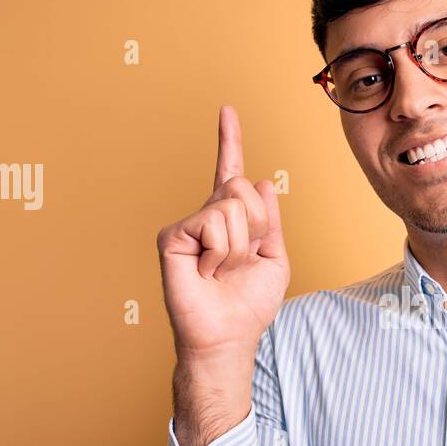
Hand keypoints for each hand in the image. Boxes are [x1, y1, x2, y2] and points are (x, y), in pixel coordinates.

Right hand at [157, 105, 289, 363]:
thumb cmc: (249, 304)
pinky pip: (212, 223)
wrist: (229, 335)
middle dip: (255, 226)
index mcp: (231, 220)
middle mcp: (206, 217)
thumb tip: (262, 181)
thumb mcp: (274, 257)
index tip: (227, 110)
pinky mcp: (172, 237)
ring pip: (231, 207)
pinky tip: (207, 271)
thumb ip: (269, 219)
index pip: (229, 172)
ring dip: (238, 246)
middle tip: (240, 260)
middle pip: (242, 187)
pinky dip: (220, 251)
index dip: (229, 140)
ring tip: (222, 270)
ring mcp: (188, 226)